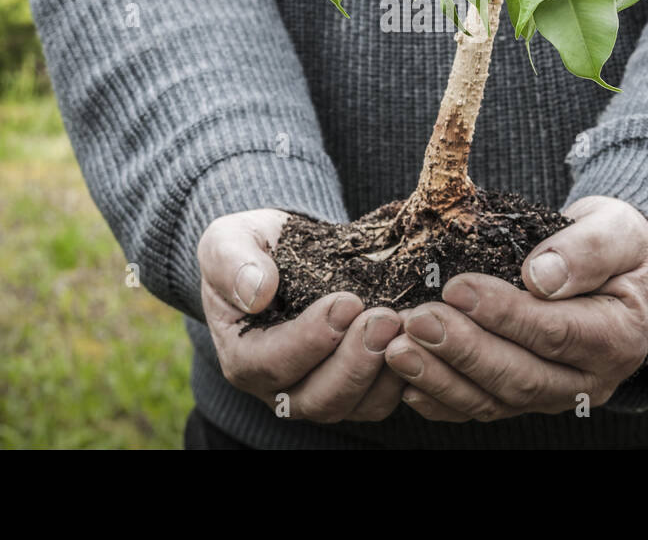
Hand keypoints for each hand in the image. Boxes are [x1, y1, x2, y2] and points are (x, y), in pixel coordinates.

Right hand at [197, 209, 405, 422]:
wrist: (284, 253)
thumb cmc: (252, 248)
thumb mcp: (228, 241)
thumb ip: (233, 263)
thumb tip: (257, 292)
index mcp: (242, 355)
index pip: (271, 364)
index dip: (311, 339)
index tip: (346, 302)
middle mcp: (278, 387)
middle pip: (318, 399)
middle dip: (355, 362)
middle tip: (385, 318)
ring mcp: (318, 391)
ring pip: (355, 406)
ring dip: (384, 371)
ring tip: (406, 325)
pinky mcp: (354, 388)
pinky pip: (381, 399)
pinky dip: (404, 375)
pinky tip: (419, 338)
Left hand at [384, 196, 647, 420]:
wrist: (615, 267)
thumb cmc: (614, 244)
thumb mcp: (615, 231)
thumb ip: (586, 251)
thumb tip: (540, 276)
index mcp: (618, 337)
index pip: (555, 333)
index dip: (503, 314)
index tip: (457, 287)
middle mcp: (589, 379)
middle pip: (520, 377)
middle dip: (463, 350)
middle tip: (416, 320)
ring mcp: (555, 394)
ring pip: (496, 400)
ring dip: (443, 378)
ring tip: (399, 349)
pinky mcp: (525, 397)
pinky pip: (482, 407)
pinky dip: (442, 400)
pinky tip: (407, 382)